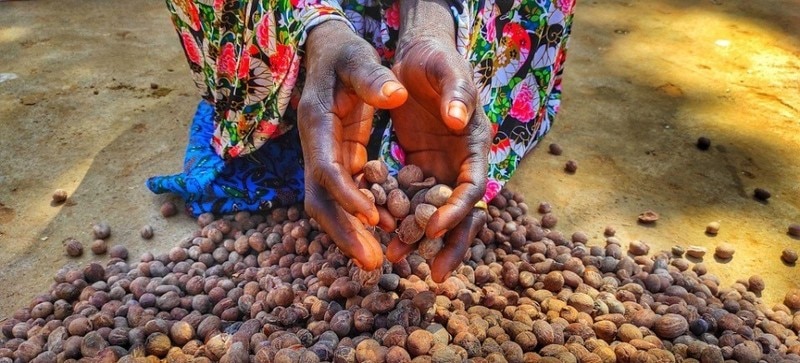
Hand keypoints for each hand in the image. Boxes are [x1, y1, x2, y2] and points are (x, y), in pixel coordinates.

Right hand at [299, 21, 407, 269]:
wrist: (328, 54)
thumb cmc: (345, 54)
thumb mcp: (358, 58)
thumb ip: (373, 77)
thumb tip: (396, 94)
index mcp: (317, 123)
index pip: (326, 168)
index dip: (346, 194)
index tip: (371, 217)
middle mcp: (315, 146)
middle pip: (320, 199)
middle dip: (343, 232)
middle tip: (371, 263)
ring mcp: (324, 157)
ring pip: (329, 205)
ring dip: (349, 233)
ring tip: (376, 262)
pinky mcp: (339, 160)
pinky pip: (346, 196)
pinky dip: (361, 216)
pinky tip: (384, 232)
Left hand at [385, 3, 490, 281]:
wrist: (416, 56)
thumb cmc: (437, 60)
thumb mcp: (448, 69)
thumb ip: (457, 93)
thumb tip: (459, 119)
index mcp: (475, 145)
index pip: (472, 186)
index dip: (457, 209)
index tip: (435, 227)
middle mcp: (460, 163)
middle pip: (460, 212)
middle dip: (448, 243)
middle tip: (433, 273)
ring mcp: (439, 167)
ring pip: (433, 211)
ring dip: (419, 237)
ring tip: (397, 258)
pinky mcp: (418, 166)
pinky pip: (409, 198)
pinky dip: (399, 216)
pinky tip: (380, 232)